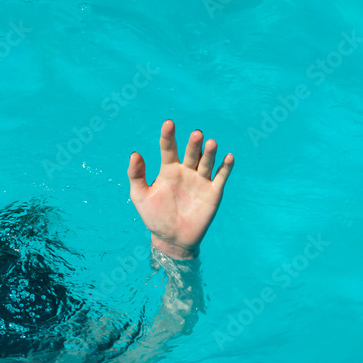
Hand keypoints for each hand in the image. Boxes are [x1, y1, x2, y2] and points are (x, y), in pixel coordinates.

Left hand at [127, 120, 233, 259]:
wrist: (172, 239)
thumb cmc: (154, 216)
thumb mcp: (140, 196)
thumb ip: (136, 175)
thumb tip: (134, 154)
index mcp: (169, 170)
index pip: (168, 148)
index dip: (168, 136)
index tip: (168, 123)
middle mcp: (186, 171)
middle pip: (191, 153)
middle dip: (193, 144)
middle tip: (196, 134)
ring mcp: (201, 181)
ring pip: (206, 162)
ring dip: (209, 153)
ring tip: (210, 143)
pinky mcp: (213, 192)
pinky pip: (221, 177)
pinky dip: (225, 167)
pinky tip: (228, 157)